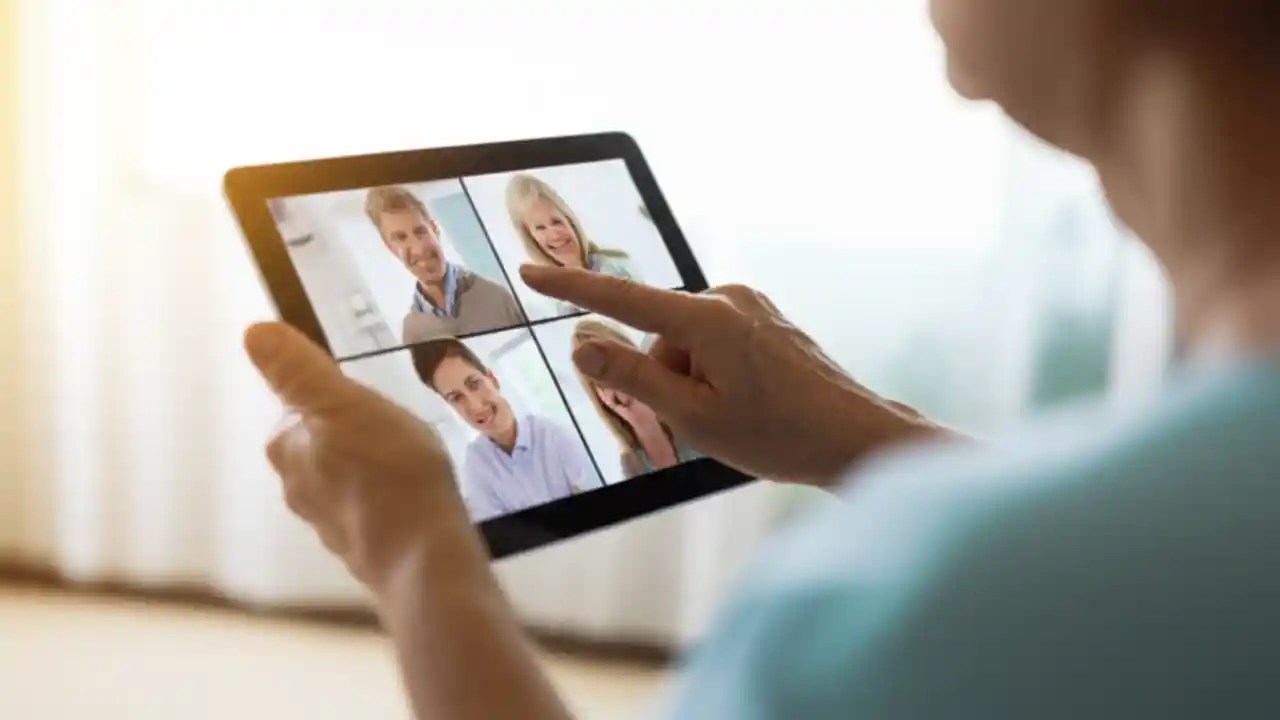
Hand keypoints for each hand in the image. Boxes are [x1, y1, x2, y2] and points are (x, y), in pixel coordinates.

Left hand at [244, 322, 485, 598]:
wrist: (422, 554)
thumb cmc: (387, 471)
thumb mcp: (346, 403)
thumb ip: (300, 371)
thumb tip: (252, 332)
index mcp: (289, 447)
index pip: (300, 409)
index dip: (337, 400)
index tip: (371, 402)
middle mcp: (297, 488)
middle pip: (319, 448)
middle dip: (350, 437)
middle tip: (394, 427)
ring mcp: (328, 524)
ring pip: (342, 483)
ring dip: (367, 471)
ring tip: (407, 463)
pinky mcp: (361, 549)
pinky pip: (368, 513)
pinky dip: (384, 503)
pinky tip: (412, 499)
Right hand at [521, 266, 948, 486]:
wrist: (856, 438)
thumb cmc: (779, 434)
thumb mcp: (694, 417)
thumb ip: (633, 379)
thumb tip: (583, 347)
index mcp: (707, 319)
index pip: (622, 300)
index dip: (571, 289)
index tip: (530, 272)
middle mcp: (729, 299)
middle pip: (660, 339)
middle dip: (665, 380)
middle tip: (705, 424)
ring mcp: (751, 307)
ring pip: (687, 346)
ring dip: (692, 382)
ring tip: (736, 419)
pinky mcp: (765, 319)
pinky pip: (715, 344)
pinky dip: (714, 375)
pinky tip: (749, 405)